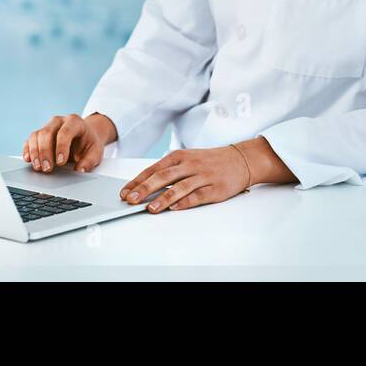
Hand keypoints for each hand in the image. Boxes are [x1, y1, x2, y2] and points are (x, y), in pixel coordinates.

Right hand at [23, 112, 113, 172]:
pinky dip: (27, 150)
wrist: (85, 136)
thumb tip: (80, 170)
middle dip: (45, 152)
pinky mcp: (39, 134)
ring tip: (38, 168)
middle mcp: (59, 121)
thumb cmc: (89, 143)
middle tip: (47, 168)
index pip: (65, 132)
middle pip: (47, 133)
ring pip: (36, 135)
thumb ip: (89, 161)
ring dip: (35, 152)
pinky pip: (30, 140)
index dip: (61, 147)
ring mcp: (48, 126)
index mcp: (75, 122)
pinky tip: (28, 160)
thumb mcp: (95, 152)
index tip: (61, 162)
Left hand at [118, 146, 251, 212]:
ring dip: (163, 198)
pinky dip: (185, 203)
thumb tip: (145, 186)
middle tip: (130, 200)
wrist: (240, 160)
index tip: (124, 192)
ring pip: (179, 187)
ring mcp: (202, 176)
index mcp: (179, 156)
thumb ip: (169, 171)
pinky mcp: (215, 189)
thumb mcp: (188, 159)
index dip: (138, 182)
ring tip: (150, 208)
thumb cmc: (210, 161)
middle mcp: (190, 165)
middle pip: (163, 177)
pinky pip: (197, 196)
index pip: (154, 170)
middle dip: (144, 189)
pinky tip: (174, 209)